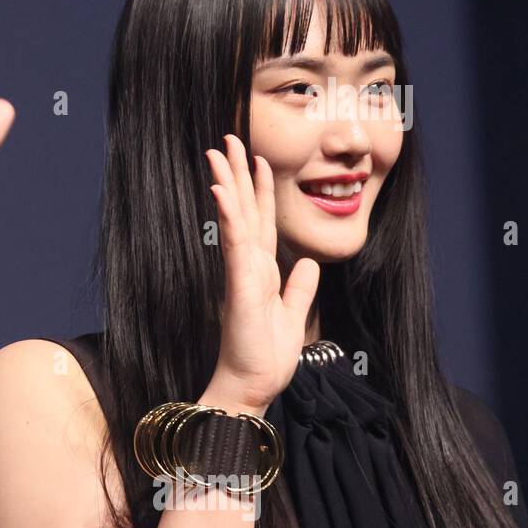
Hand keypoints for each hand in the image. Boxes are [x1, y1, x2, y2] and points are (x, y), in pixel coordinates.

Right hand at [204, 134, 319, 409]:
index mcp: (262, 271)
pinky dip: (229, 215)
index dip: (260, 189)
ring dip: (228, 183)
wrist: (251, 387)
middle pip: (245, 211)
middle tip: (226, 140)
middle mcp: (249, 267)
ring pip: (236, 218)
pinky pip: (235, 243)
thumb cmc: (265, 358)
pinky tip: (223, 191)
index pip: (261, 222)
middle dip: (237, 173)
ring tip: (218, 152)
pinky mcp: (240, 284)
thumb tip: (309, 263)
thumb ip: (299, 289)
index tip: (255, 159)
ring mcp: (242, 273)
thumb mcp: (294, 316)